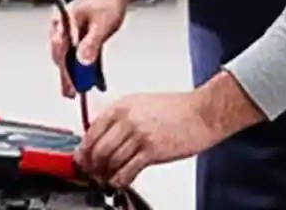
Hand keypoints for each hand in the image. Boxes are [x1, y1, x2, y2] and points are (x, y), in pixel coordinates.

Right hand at [49, 0, 139, 97]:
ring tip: (78, 91)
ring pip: (69, 57)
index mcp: (64, 19)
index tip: (70, 82)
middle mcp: (63, 27)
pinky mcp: (78, 39)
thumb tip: (83, 61)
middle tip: (72, 92)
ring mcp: (69, 33)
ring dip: (74, 74)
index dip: (64, 67)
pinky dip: (84, 68)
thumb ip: (92, 42)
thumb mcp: (102, 23)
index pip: (60, 47)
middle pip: (62, 55)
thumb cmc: (107, 2)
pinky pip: (78, 56)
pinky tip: (91, 81)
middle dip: (67, 75)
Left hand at [75, 90, 220, 188]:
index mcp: (122, 106)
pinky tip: (120, 182)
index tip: (83, 158)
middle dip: (92, 165)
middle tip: (92, 173)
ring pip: (111, 161)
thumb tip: (105, 135)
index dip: (85, 149)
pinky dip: (119, 180)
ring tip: (106, 179)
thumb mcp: (141, 104)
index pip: (92, 130)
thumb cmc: (177, 108)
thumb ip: (121, 117)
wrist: (203, 112)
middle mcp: (127, 119)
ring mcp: (139, 135)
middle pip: (98, 148)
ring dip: (105, 174)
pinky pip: (127, 170)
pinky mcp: (152, 151)